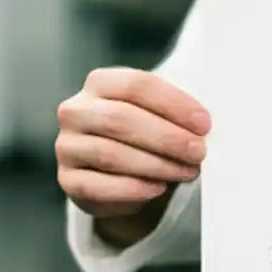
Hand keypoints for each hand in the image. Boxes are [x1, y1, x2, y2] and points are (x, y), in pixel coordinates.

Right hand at [56, 68, 210, 231]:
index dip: (174, 104)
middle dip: (167, 137)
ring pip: (111, 154)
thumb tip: (204, 126)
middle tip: (199, 151)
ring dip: (156, 165)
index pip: (137, 85)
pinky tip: (159, 188)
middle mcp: (76, 110)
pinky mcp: (68, 179)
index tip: (204, 124)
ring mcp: (67, 145)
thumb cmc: (147, 131)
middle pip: (122, 119)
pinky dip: (133, 189)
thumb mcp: (159, 112)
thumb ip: (177, 111)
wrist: (120, 171)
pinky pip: (99, 186)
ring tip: (187, 171)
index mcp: (101, 82)